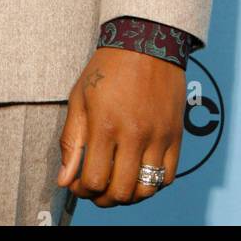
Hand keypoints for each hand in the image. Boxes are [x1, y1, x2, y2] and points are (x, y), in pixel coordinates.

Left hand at [57, 47, 184, 205]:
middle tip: (95, 189)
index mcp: (105, 125)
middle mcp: (134, 135)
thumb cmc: (107, 68)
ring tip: (116, 184)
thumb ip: (72, 140)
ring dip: (128, 196)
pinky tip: (138, 174)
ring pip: (146, 190)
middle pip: (121, 192)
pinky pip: (168, 177)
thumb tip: (65, 178)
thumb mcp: (79, 98)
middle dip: (103, 198)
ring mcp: (158, 136)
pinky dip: (152, 184)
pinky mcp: (175, 135)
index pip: (94, 180)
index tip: (77, 184)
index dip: (82, 190)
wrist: (145, 42)